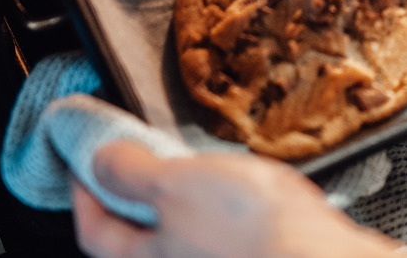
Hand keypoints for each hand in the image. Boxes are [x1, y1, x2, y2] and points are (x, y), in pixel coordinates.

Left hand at [72, 141, 398, 257]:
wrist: (320, 257)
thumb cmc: (247, 230)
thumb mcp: (174, 183)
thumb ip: (130, 171)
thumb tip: (99, 159)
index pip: (95, 227)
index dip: (85, 189)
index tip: (85, 159)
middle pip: (141, 236)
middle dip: (138, 196)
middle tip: (142, 158)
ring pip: (187, 233)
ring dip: (187, 201)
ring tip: (201, 167)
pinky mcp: (256, 255)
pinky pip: (227, 234)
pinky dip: (226, 211)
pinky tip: (248, 192)